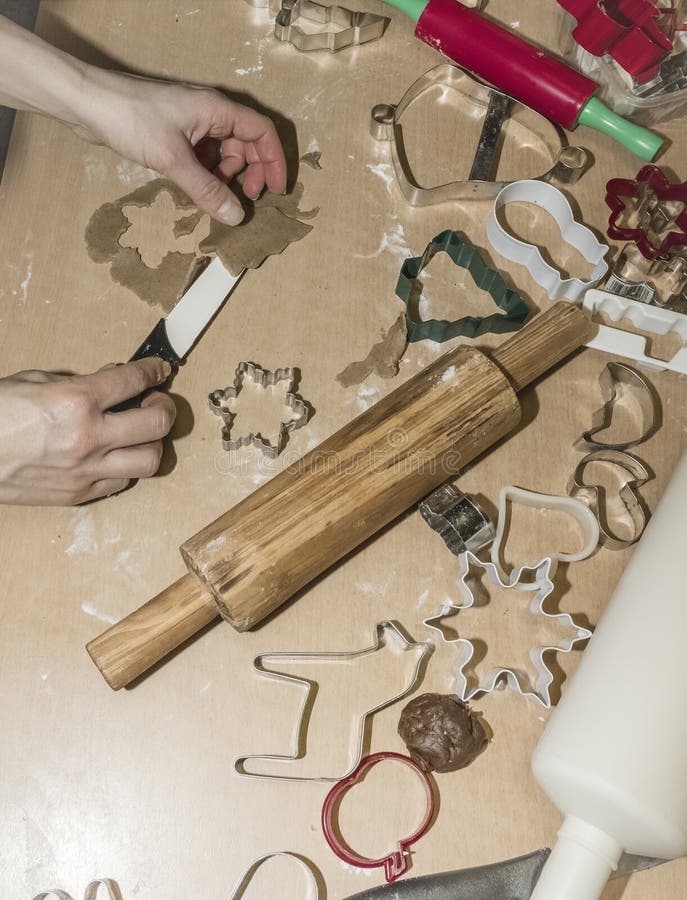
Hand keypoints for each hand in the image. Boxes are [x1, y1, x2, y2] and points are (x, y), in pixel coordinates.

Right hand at [0, 358, 175, 505]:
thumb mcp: (33, 382)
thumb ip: (78, 382)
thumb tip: (111, 380)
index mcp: (75, 400)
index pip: (134, 380)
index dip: (154, 371)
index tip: (160, 370)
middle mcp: (88, 436)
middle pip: (157, 424)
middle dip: (166, 408)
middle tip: (158, 402)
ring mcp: (86, 470)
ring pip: (150, 461)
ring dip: (153, 443)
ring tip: (143, 433)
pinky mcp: (78, 494)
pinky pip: (121, 482)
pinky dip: (127, 467)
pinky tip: (117, 455)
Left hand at [75, 69, 286, 225]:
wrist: (88, 103)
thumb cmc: (130, 118)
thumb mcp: (174, 160)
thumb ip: (206, 190)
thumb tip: (236, 217)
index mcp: (217, 109)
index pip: (261, 132)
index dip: (274, 161)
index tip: (277, 190)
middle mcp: (209, 113)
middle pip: (246, 143)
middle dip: (251, 171)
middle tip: (247, 198)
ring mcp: (191, 122)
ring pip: (223, 151)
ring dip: (225, 175)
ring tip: (215, 196)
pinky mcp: (174, 133)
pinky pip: (203, 155)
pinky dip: (206, 173)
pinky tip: (196, 189)